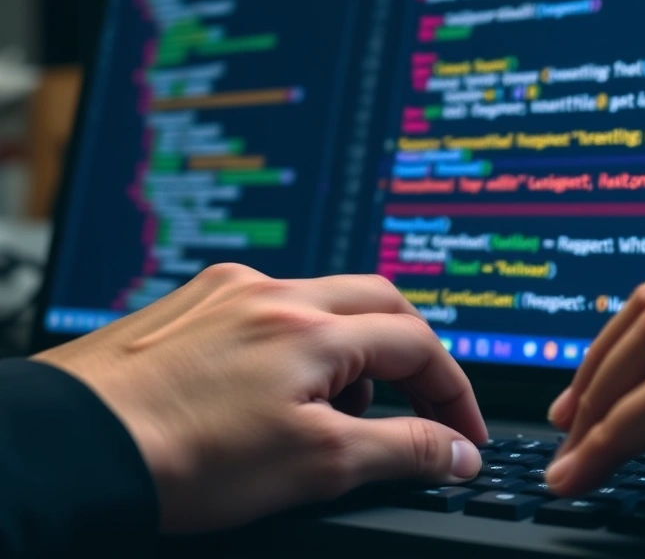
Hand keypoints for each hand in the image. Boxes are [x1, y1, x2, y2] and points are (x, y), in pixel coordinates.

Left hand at [33, 264, 486, 532]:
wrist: (67, 450)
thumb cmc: (180, 459)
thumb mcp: (314, 466)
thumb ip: (402, 452)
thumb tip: (456, 453)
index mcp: (309, 327)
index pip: (418, 344)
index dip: (454, 391)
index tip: (462, 433)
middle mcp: (271, 292)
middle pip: (380, 301)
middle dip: (413, 353)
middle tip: (421, 403)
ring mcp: (226, 291)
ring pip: (324, 302)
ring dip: (353, 347)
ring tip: (338, 408)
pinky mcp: (192, 303)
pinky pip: (271, 307)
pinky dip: (300, 341)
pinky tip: (278, 386)